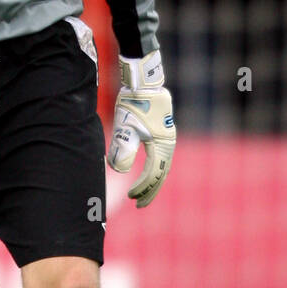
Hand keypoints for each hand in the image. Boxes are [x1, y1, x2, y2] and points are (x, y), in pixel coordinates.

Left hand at [107, 50, 174, 207]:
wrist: (143, 82)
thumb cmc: (133, 103)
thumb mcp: (125, 126)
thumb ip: (122, 149)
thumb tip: (119, 171)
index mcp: (162, 144)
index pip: (153, 174)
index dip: (142, 188)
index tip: (130, 197)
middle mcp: (168, 143)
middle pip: (161, 174)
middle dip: (150, 191)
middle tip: (139, 205)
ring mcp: (166, 138)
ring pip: (162, 167)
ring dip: (153, 182)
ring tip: (142, 194)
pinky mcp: (162, 133)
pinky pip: (160, 158)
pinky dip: (154, 170)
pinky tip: (147, 174)